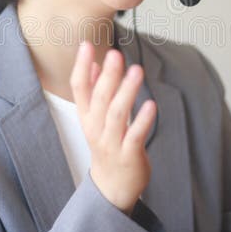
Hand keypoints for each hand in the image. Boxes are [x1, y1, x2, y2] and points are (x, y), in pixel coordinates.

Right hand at [70, 41, 156, 214]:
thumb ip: (94, 91)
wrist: (112, 186)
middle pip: (99, 99)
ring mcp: (111, 143)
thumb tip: (94, 63)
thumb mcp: (94, 119)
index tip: (86, 45)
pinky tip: (151, 104)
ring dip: (126, 92)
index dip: (81, 66)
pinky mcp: (129, 155)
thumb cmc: (107, 146)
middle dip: (108, 76)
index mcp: (86, 117)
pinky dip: (142, 120)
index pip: (79, 89)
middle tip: (116, 54)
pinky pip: (135, 135)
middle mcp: (95, 128)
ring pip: (117, 114)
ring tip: (136, 71)